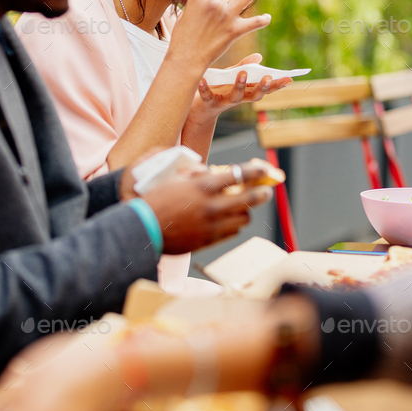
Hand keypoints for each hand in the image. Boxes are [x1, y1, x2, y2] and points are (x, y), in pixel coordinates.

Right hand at [142, 160, 273, 253]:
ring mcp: (211, 225)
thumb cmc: (157, 201)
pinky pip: (232, 232)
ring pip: (243, 218)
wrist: (144, 229)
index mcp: (202, 187)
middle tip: (266, 191)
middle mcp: (211, 206)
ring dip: (246, 211)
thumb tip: (210, 171)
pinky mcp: (209, 240)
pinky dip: (234, 225)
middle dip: (261, 194)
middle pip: (248, 199)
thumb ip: (196, 175)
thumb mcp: (175, 180)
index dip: (254, 172)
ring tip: (243, 206)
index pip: (237, 175)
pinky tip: (230, 220)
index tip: (263, 170)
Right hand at [166, 0, 271, 76]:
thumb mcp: (184, 13)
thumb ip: (198, 1)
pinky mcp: (235, 30)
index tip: (220, 0)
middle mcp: (214, 3)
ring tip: (244, 5)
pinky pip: (256, 21)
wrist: (186, 58)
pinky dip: (264, 20)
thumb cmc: (183, 37)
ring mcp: (226, 16)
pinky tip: (266, 18)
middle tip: (229, 6)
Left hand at [191, 54, 292, 122]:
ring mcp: (223, 101)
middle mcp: (238, 98)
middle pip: (254, 96)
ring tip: (242, 74)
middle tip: (268, 78)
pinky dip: (204, 89)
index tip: (289, 79)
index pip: (265, 89)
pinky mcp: (207, 103)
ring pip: (235, 97)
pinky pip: (207, 96)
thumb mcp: (231, 76)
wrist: (198, 109)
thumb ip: (244, 67)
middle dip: (262, 87)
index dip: (278, 85)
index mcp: (247, 91)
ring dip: (239, 86)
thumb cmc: (218, 89)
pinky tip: (202, 80)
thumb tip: (259, 57)